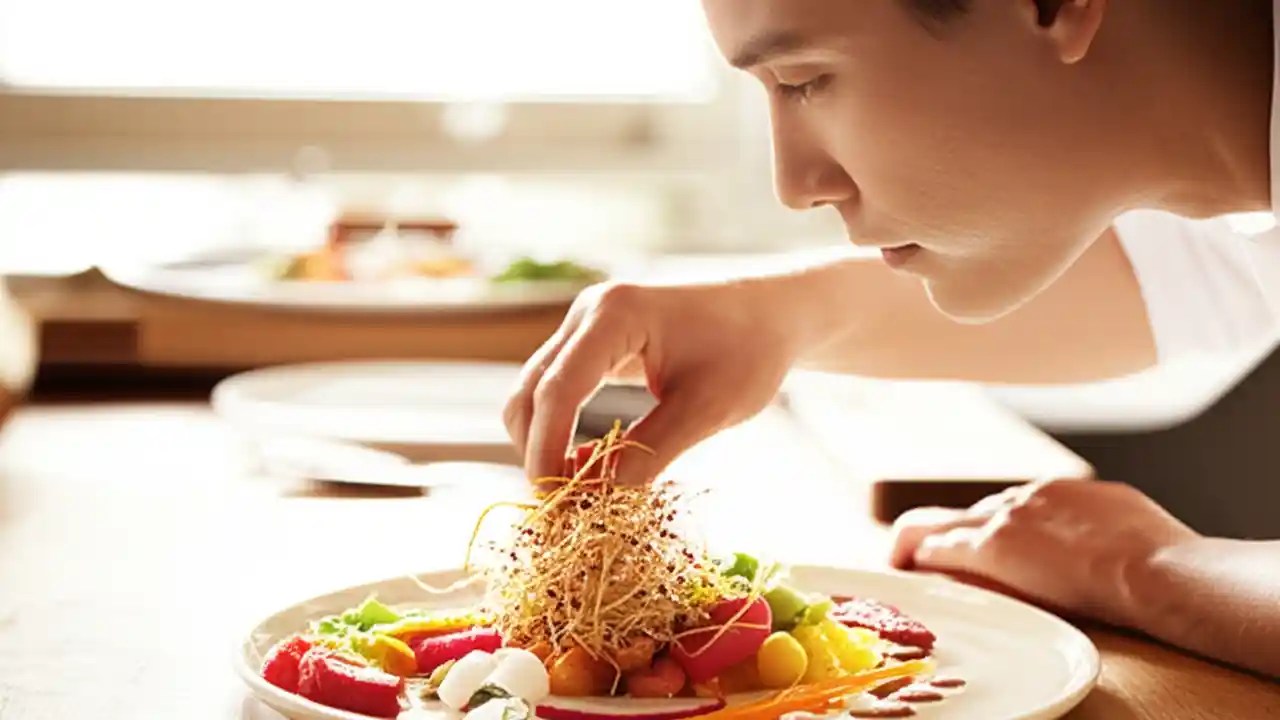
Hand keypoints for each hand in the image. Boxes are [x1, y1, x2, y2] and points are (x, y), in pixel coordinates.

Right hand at [504, 280, 799, 483]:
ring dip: (544, 441)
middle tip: (559, 507)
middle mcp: (589, 312)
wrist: (772, 315)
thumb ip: (650, 453)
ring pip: (535, 391)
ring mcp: (586, 325)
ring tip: (575, 493)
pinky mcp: (593, 342)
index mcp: (615, 314)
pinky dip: (560, 429)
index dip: (547, 449)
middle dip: (538, 450)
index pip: (559, 388)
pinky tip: (587, 466)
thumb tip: (599, 500)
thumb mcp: (705, 410)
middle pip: (532, 390)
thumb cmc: (749, 353)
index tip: (552, 500)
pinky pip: (558, 389)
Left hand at [890, 479, 1199, 627]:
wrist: (1153, 567)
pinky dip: (919, 554)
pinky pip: (940, 546)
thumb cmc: (1160, 555)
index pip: (1014, 507)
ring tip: (907, 560)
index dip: (995, 528)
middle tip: (935, 556)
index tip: (988, 544)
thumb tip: (1111, 532)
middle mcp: (1029, 498)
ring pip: (949, 523)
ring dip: (929, 542)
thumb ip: (1106, 523)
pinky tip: (905, 566)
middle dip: (959, 535)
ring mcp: (1008, 519)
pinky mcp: (992, 546)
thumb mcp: (1131, 521)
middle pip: (977, 512)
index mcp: (1063, 492)